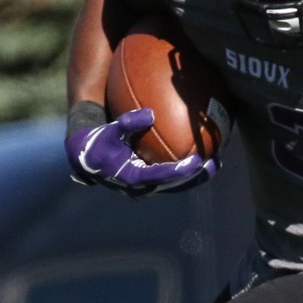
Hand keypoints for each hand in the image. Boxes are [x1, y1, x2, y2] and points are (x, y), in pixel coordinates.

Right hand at [65, 108, 213, 197]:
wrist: (86, 158)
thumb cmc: (97, 142)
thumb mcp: (108, 131)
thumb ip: (127, 122)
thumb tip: (150, 114)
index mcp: (132, 178)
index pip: (160, 176)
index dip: (180, 170)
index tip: (196, 161)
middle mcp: (141, 187)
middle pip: (174, 185)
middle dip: (195, 176)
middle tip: (214, 163)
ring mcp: (146, 187)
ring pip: (176, 185)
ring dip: (196, 176)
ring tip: (216, 164)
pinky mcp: (149, 182)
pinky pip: (172, 178)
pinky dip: (187, 170)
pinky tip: (203, 157)